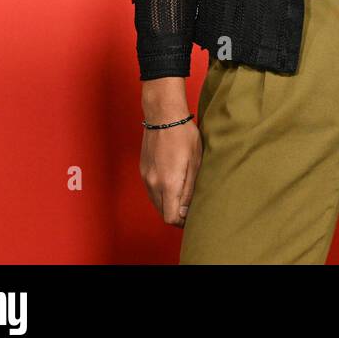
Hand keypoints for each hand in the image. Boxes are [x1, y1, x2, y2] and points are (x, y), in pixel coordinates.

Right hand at [140, 78, 200, 227]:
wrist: (163, 116)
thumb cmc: (184, 136)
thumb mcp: (195, 163)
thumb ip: (190, 189)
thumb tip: (186, 210)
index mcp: (168, 184)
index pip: (171, 217)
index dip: (183, 221)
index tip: (193, 214)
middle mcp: (153, 184)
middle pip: (163, 212)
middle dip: (177, 213)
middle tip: (191, 205)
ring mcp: (146, 177)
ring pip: (156, 202)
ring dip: (169, 203)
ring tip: (184, 192)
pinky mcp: (143, 170)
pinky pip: (151, 190)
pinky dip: (161, 192)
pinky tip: (173, 181)